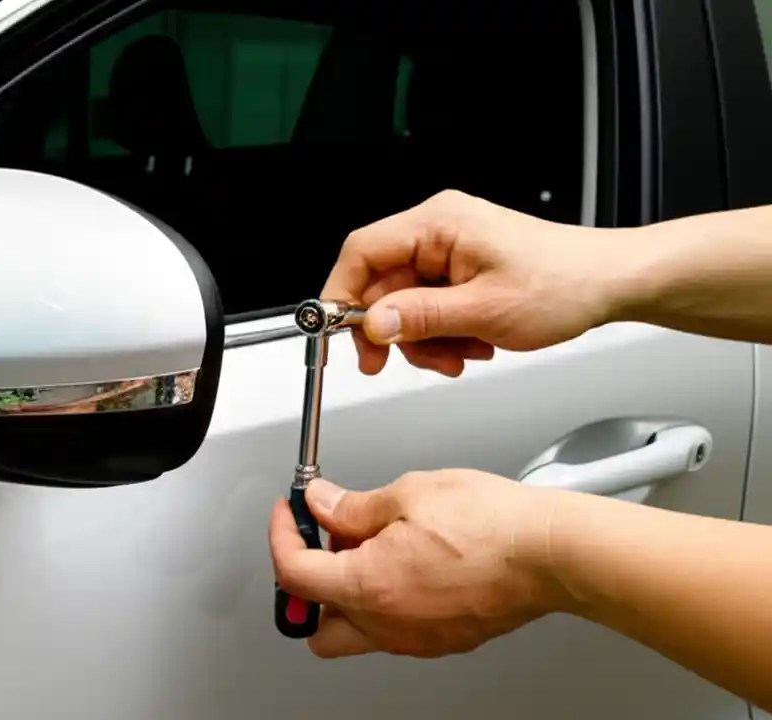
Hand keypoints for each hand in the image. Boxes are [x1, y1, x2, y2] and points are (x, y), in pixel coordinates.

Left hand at [269, 472, 573, 658]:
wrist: (550, 553)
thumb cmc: (492, 525)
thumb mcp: (408, 493)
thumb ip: (352, 505)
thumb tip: (322, 504)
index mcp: (368, 587)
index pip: (293, 573)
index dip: (282, 536)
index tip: (289, 515)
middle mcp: (388, 625)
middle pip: (316, 626)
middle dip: (310, 587)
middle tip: (324, 544)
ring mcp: (417, 639)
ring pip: (357, 633)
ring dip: (348, 594)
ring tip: (371, 547)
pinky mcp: (445, 640)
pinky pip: (395, 630)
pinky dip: (385, 601)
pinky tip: (405, 563)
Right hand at [323, 190, 632, 376]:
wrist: (611, 283)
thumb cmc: (565, 282)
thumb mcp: (485, 310)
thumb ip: (422, 317)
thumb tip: (374, 323)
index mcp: (438, 223)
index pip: (362, 251)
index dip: (340, 294)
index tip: (334, 331)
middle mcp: (438, 231)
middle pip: (380, 284)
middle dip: (393, 330)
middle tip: (388, 363)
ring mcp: (450, 251)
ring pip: (404, 303)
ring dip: (424, 339)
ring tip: (458, 354)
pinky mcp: (461, 271)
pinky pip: (429, 307)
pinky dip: (443, 334)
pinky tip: (471, 345)